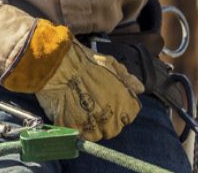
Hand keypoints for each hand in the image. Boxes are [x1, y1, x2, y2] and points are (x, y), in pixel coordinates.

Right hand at [0, 20, 143, 140]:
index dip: (118, 109)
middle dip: (105, 120)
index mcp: (125, 102)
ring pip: (97, 135)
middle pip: (114, 129)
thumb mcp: (110, 63)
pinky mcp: (75, 129)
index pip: (128, 116)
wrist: (57, 64)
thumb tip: (139, 88)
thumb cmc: (83, 62)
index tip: (106, 101)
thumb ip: (126, 78)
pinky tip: (70, 114)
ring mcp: (94, 125)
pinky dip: (75, 128)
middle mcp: (113, 117)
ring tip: (79, 110)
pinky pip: (79, 135)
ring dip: (90, 126)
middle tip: (91, 106)